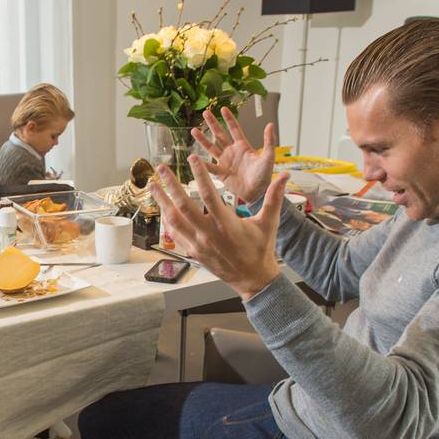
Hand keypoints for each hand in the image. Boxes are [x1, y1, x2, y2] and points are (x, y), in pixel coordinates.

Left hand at [150, 155, 287, 299]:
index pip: (209, 194)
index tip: (191, 159)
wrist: (253, 279)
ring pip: (174, 220)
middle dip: (171, 185)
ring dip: (162, 201)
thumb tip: (284, 176)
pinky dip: (167, 219)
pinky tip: (162, 208)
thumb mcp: (269, 222)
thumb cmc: (260, 250)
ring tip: (153, 186)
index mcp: (227, 224)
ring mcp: (198, 244)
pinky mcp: (193, 252)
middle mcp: (209, 233)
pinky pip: (175, 234)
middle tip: (161, 169)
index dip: (199, 175)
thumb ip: (274, 197)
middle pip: (184, 205)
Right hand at [192, 108, 277, 203]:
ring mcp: (225, 162)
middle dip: (212, 124)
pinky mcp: (221, 173)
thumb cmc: (265, 176)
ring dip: (202, 140)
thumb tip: (270, 124)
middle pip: (220, 134)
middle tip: (205, 113)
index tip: (223, 108)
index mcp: (243, 146)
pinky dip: (201, 163)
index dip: (229, 119)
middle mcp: (232, 152)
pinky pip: (209, 167)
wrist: (257, 193)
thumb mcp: (268, 157)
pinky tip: (193, 157)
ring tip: (193, 130)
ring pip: (211, 148)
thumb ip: (269, 141)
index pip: (234, 129)